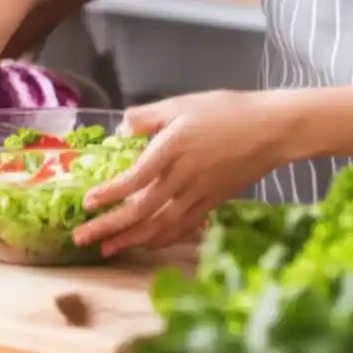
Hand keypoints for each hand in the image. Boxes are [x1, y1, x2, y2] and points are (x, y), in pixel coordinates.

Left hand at [72, 91, 292, 256]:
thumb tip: (119, 132)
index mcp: (172, 148)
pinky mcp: (212, 203)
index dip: (110, 193)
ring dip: (131, 239)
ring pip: (160, 225)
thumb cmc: (226, 110)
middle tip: (81, 238)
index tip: (88, 203)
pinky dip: (161, 239)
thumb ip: (147, 116)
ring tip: (106, 249)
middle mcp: (183, 176)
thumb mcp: (181, 103)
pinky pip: (182, 227)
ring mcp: (199, 194)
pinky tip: (145, 245)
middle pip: (141, 209)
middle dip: (109, 226)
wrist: (271, 129)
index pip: (135, 178)